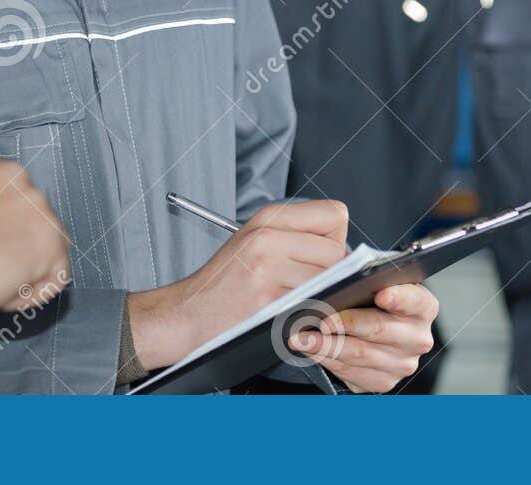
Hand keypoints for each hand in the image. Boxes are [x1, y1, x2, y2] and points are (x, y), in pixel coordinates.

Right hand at [0, 147, 70, 313]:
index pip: (3, 190)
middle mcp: (14, 175)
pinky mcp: (50, 240)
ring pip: (45, 242)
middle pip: (27, 213)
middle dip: (12, 241)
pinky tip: (7, 295)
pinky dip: (36, 290)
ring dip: (25, 266)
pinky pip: (56, 272)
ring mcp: (36, 206)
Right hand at [127, 200, 347, 369]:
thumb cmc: (224, 283)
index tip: (319, 255)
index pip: (335, 214)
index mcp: (269, 217)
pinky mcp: (266, 300)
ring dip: (320, 298)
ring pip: (328, 282)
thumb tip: (345, 253)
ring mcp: (267, 268)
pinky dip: (307, 317)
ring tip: (292, 303)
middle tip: (303, 286)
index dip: (334, 238)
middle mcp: (268, 237)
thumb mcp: (256, 241)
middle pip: (336, 252)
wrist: (185, 313)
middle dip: (331, 274)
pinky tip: (287, 317)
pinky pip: (311, 307)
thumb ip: (299, 238)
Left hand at [288, 282, 438, 392]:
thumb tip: (338, 269)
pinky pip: (352, 374)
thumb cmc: (372, 298)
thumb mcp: (375, 282)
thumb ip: (365, 277)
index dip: (398, 297)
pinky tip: (311, 350)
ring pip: (359, 355)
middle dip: (345, 324)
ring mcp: (402, 363)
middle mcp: (417, 338)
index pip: (414, 300)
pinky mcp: (384, 381)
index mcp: (422, 307)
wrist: (375, 327)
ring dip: (326, 346)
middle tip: (320, 321)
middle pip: (378, 330)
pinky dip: (328, 361)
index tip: (380, 294)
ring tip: (303, 337)